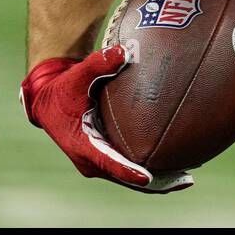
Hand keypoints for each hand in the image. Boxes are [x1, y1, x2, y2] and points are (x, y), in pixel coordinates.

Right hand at [20, 45, 193, 192]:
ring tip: (186, 179)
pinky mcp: (104, 157)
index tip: (148, 177)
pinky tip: (175, 167)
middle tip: (184, 180)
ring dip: (157, 181)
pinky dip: (151, 171)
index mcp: (81, 145)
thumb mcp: (76, 75)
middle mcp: (90, 160)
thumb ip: (97, 63)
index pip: (108, 162)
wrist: (48, 100)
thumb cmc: (63, 89)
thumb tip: (122, 52)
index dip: (128, 171)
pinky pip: (129, 169)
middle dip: (155, 182)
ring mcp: (97, 162)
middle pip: (126, 177)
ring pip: (129, 178)